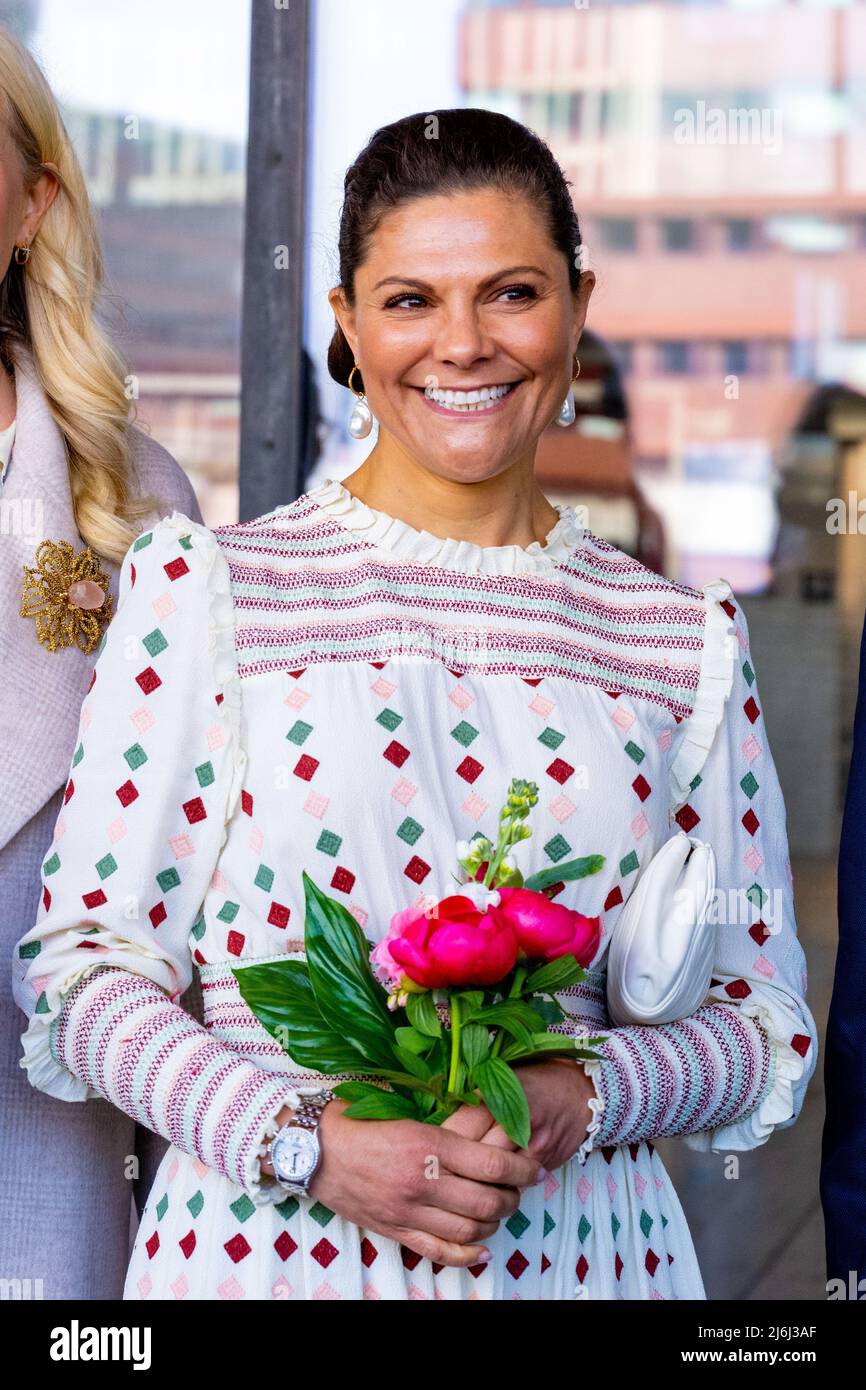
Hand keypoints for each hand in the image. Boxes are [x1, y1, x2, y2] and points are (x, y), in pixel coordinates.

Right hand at [284, 1097, 542, 1269]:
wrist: (314, 1149)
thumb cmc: (358, 1120)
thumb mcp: (405, 1109)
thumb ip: (443, 1121)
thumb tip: (485, 1112)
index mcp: (427, 1143)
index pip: (492, 1165)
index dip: (523, 1169)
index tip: (536, 1167)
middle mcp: (422, 1180)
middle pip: (487, 1202)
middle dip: (514, 1198)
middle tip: (522, 1189)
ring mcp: (408, 1210)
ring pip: (468, 1230)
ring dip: (494, 1225)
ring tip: (502, 1212)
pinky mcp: (395, 1229)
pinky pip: (438, 1251)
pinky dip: (466, 1256)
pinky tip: (481, 1249)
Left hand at [447, 1058, 596, 1175]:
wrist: (578, 1094)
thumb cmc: (531, 1083)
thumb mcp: (500, 1079)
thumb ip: (472, 1101)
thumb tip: (437, 1132)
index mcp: (496, 1093)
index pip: (459, 1127)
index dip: (439, 1146)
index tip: (427, 1153)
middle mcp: (514, 1118)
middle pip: (473, 1154)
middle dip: (453, 1169)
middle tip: (436, 1177)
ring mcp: (530, 1143)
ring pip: (493, 1176)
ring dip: (474, 1184)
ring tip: (455, 1188)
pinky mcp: (542, 1163)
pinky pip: (512, 1184)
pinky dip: (497, 1189)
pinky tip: (486, 1189)